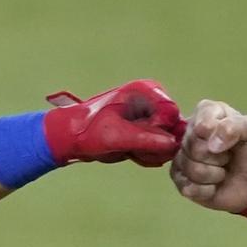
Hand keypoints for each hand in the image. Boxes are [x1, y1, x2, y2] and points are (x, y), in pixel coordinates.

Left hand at [44, 80, 185, 164]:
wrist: (73, 138)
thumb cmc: (89, 130)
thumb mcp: (116, 136)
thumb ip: (145, 140)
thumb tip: (172, 145)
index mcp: (145, 91)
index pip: (171, 112)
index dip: (160, 129)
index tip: (139, 136)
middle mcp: (152, 102)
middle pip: (173, 128)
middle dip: (155, 144)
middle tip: (133, 149)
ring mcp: (152, 118)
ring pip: (169, 142)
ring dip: (151, 152)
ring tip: (130, 151)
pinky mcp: (149, 132)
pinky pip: (161, 149)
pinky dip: (147, 155)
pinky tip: (131, 153)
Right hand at [172, 99, 246, 212]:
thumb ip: (235, 125)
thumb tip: (212, 143)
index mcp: (207, 113)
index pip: (202, 123)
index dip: (217, 135)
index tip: (232, 141)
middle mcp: (190, 132)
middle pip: (194, 147)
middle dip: (217, 157)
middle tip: (228, 157)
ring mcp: (182, 157)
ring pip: (191, 168)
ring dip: (214, 174)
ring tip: (222, 171)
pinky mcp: (180, 180)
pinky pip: (188, 187)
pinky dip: (207, 190)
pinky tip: (214, 185)